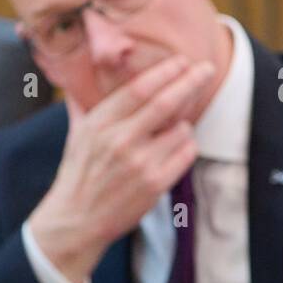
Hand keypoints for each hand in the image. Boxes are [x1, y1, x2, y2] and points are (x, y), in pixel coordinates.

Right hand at [28, 55, 214, 282]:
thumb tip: (75, 75)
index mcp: (100, 124)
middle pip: (166, 102)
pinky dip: (187, 145)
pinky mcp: (155, 184)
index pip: (139, 88)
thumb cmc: (78, 174)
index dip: (164, 71)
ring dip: (185, 123)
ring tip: (174, 128)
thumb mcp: (76, 135)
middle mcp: (120, 140)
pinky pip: (186, 153)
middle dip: (191, 81)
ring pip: (181, 129)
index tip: (181, 61)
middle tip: (207, 69)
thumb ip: (81, 104)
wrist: (76, 221)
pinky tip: (177, 147)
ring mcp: (139, 163)